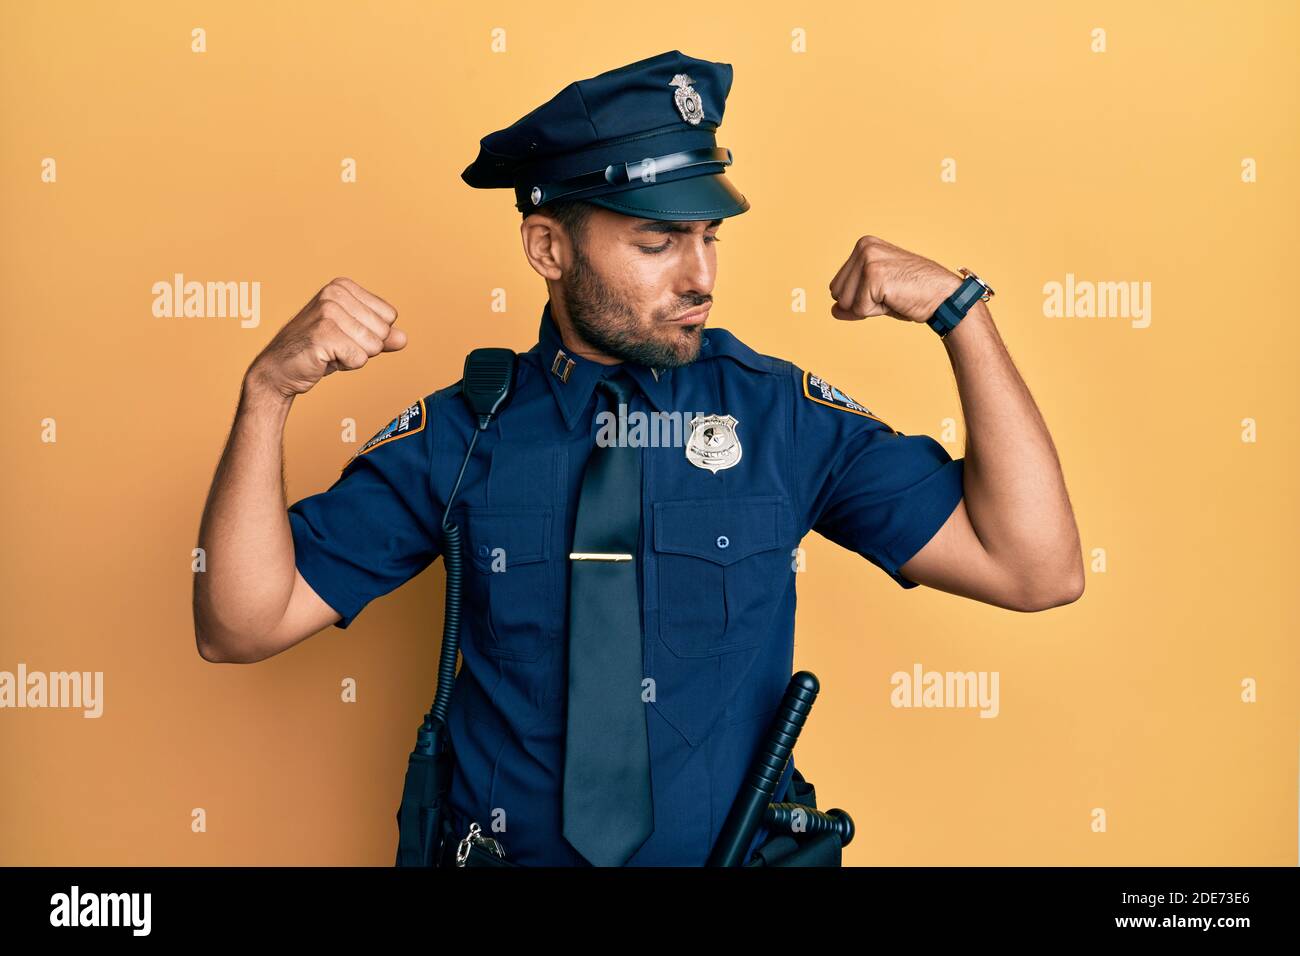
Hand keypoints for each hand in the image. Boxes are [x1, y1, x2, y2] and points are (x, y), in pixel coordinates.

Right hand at [245, 277, 405, 398]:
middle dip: (364, 347)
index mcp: (343, 287)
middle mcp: (334, 293)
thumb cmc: (318, 350)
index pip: (389, 316)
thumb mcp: (354, 338)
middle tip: (336, 346)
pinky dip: (345, 365)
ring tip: (330, 352)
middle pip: (383, 331)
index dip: (372, 334)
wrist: (279, 369)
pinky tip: (324, 359)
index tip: (345, 336)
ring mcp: (327, 312)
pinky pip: (359, 359)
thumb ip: (381, 336)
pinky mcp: (323, 334)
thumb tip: (403, 339)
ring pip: (373, 346)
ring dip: (354, 357)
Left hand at [828, 235, 963, 324]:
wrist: (943, 296)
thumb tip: (833, 310)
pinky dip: (877, 312)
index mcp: (864, 245)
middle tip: (890, 294)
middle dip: (861, 303)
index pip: (837, 286)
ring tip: (893, 295)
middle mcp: (864, 247)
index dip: (859, 299)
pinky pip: (859, 309)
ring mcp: (868, 259)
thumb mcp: (877, 296)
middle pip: (837, 294)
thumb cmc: (914, 294)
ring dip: (869, 308)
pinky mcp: (874, 275)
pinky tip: (896, 298)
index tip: (885, 290)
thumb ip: (853, 301)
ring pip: (846, 302)